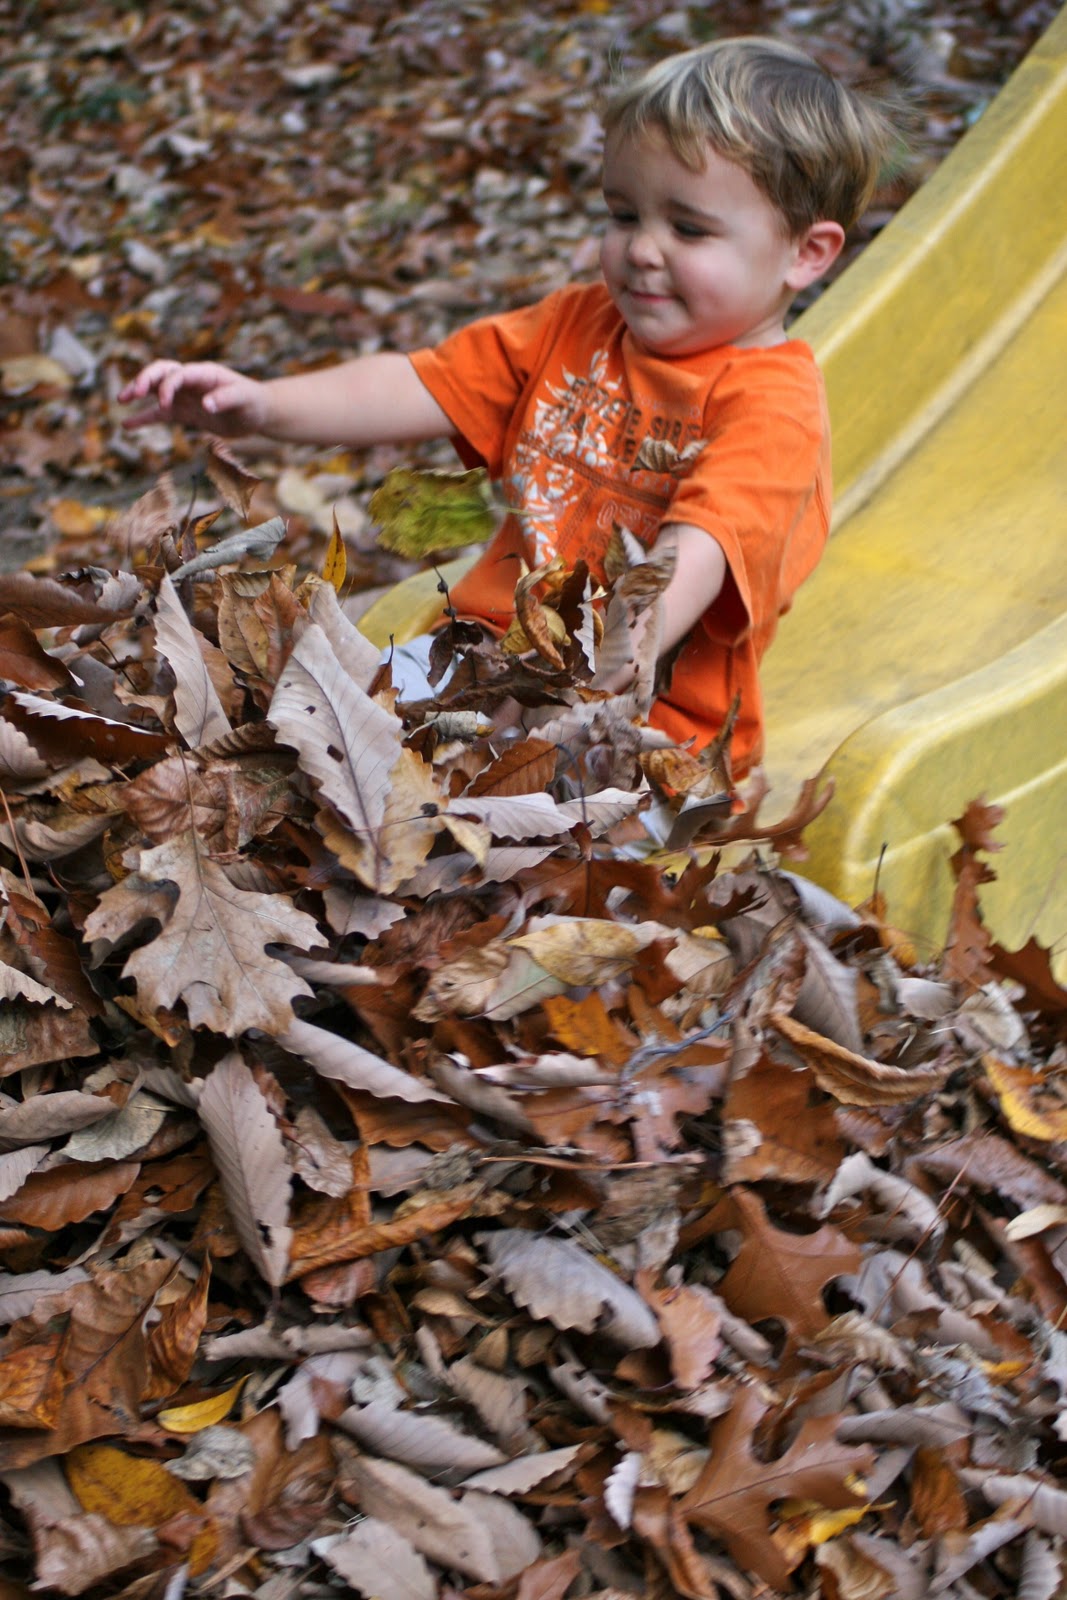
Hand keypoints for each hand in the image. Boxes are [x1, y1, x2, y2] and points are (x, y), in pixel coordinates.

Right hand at [119, 360, 268, 436]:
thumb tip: (205, 405)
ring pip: (155, 389)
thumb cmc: (253, 403)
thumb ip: (226, 399)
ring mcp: (185, 396)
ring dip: (138, 392)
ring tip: (122, 400)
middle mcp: (191, 381)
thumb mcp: (245, 400)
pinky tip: (126, 425)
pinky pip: (159, 414)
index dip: (167, 386)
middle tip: (131, 394)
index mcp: (204, 373)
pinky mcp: (184, 413)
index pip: (178, 373)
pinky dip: (143, 418)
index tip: (163, 404)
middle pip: (160, 372)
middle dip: (144, 380)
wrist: (257, 414)